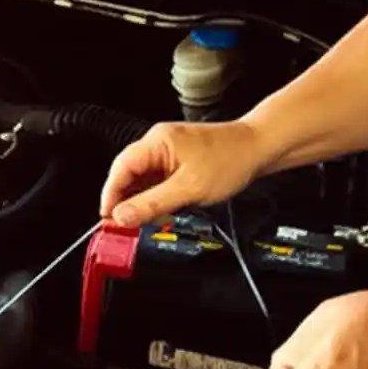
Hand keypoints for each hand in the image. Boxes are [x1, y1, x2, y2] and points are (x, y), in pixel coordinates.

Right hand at [99, 120, 270, 226]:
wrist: (259, 148)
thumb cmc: (231, 159)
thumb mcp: (189, 189)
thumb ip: (152, 204)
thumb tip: (121, 216)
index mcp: (156, 142)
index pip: (120, 169)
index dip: (110, 195)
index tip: (108, 218)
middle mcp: (157, 143)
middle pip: (128, 175)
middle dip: (127, 201)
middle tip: (128, 225)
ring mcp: (167, 152)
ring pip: (142, 180)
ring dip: (144, 201)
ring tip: (154, 219)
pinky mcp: (176, 161)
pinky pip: (157, 180)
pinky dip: (157, 197)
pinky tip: (166, 210)